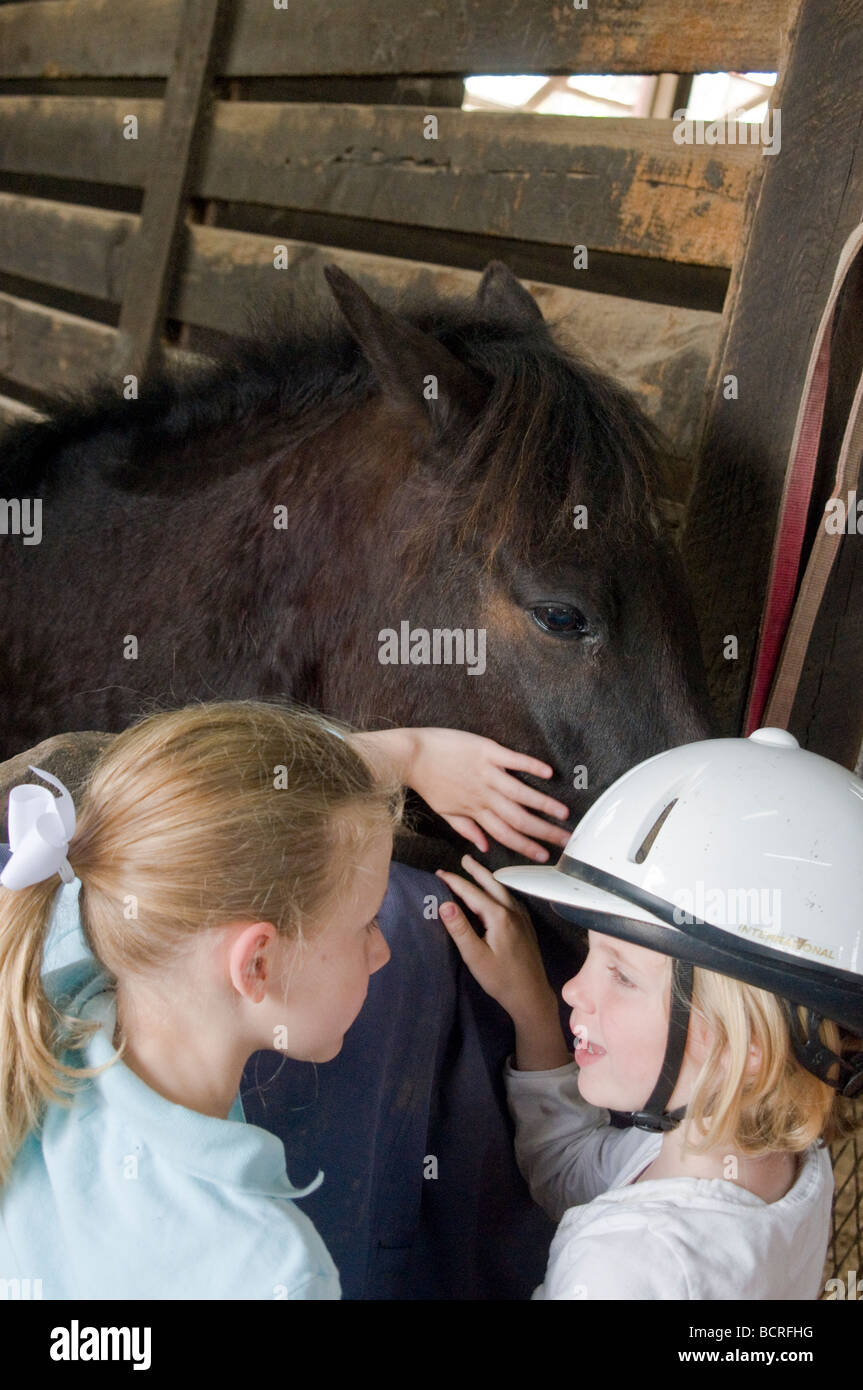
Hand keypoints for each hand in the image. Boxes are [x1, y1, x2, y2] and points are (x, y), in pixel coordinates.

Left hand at [409, 728, 570, 861]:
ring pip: (520, 793)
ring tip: (563, 813)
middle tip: (565, 840)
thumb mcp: (444, 811)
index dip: (526, 847)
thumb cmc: (428, 781)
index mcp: (475, 810)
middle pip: (518, 818)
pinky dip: (530, 766)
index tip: (544, 856)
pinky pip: (513, 760)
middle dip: (543, 832)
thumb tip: (483, 847)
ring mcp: (486, 772)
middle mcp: (484, 795)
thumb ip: (467, 829)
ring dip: (543, 804)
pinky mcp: (486, 751)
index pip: (505, 834)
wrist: (410, 754)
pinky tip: (548, 773)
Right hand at [435, 855, 557, 1023]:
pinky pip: (510, 900)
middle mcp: (512, 912)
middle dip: (476, 871)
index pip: (472, 892)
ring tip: (477, 872)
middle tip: (464, 859)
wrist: (532, 996)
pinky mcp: (526, 927)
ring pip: (503, 890)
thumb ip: (460, 929)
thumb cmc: (501, 979)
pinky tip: (496, 896)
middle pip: (492, 884)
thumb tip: (445, 904)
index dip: (454, 881)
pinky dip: (499, 891)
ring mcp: (522, 919)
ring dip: (489, 879)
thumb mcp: (475, 956)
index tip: (439, 873)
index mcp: (499, 916)